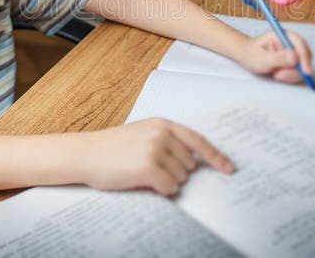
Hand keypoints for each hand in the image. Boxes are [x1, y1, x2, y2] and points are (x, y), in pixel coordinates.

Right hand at [78, 119, 233, 195]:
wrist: (86, 153)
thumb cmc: (111, 148)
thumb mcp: (142, 134)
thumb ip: (166, 140)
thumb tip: (191, 162)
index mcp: (163, 124)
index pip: (198, 141)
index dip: (215, 156)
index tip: (228, 168)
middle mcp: (162, 134)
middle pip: (190, 165)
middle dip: (176, 172)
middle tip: (151, 169)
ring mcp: (155, 149)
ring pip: (180, 178)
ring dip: (166, 182)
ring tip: (142, 173)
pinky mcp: (148, 167)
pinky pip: (169, 187)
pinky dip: (161, 190)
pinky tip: (144, 182)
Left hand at [237, 31, 313, 83]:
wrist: (245, 56)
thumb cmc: (250, 54)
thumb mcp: (261, 58)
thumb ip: (278, 58)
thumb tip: (296, 57)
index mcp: (283, 35)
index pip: (300, 43)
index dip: (305, 57)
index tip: (306, 71)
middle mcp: (290, 42)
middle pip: (305, 55)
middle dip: (296, 69)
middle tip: (279, 75)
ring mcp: (292, 52)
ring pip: (302, 66)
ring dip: (290, 74)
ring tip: (274, 73)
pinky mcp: (292, 62)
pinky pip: (298, 71)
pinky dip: (289, 76)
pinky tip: (277, 74)